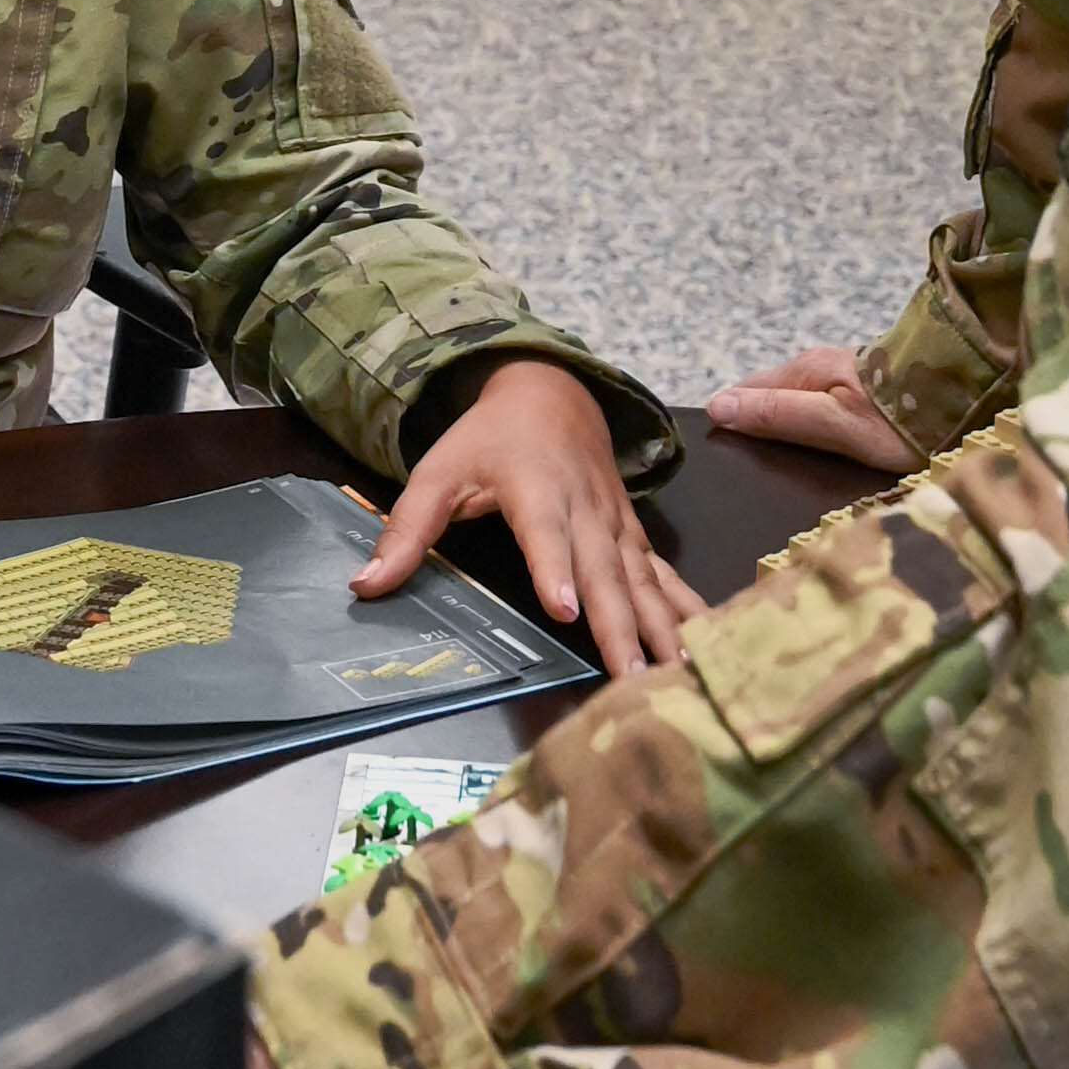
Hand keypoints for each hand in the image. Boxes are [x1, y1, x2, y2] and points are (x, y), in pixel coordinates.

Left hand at [352, 358, 690, 674]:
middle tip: (633, 677)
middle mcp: (585, 508)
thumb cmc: (489, 438)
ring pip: (642, 578)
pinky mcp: (633, 533)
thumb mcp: (438, 472)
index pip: (545, 533)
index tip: (567, 611)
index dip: (555, 571)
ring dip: (663, 625)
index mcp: (535, 488)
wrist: (551, 390)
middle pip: (604, 571)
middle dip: (621, 626)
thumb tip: (365, 585)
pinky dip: (684, 606)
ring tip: (677, 671)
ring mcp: (616, 522)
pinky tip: (703, 640)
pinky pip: (661, 573)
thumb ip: (406, 530)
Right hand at [704, 342, 912, 471]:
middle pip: (772, 396)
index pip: (746, 393)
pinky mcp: (869, 386)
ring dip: (791, 425)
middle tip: (758, 468)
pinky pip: (827, 405)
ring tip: (792, 464)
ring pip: (800, 400)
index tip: (729, 457)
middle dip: (760, 424)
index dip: (734, 422)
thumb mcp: (833, 424)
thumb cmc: (899, 419)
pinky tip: (829, 447)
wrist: (967, 397)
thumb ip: (778, 415)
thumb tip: (719, 407)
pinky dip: (820, 425)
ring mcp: (845, 373)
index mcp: (804, 371)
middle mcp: (820, 365)